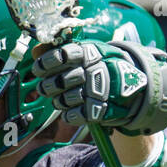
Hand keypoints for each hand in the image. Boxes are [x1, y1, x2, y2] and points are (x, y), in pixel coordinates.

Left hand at [32, 38, 166, 134]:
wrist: (130, 85)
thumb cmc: (99, 66)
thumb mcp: (84, 52)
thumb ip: (60, 51)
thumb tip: (36, 50)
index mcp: (88, 53)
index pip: (60, 56)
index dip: (44, 64)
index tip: (38, 69)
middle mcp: (92, 71)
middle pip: (58, 81)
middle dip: (47, 86)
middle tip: (46, 87)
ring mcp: (96, 91)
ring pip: (62, 100)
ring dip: (58, 101)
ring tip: (62, 98)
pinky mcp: (98, 110)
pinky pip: (72, 116)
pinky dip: (68, 115)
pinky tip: (71, 109)